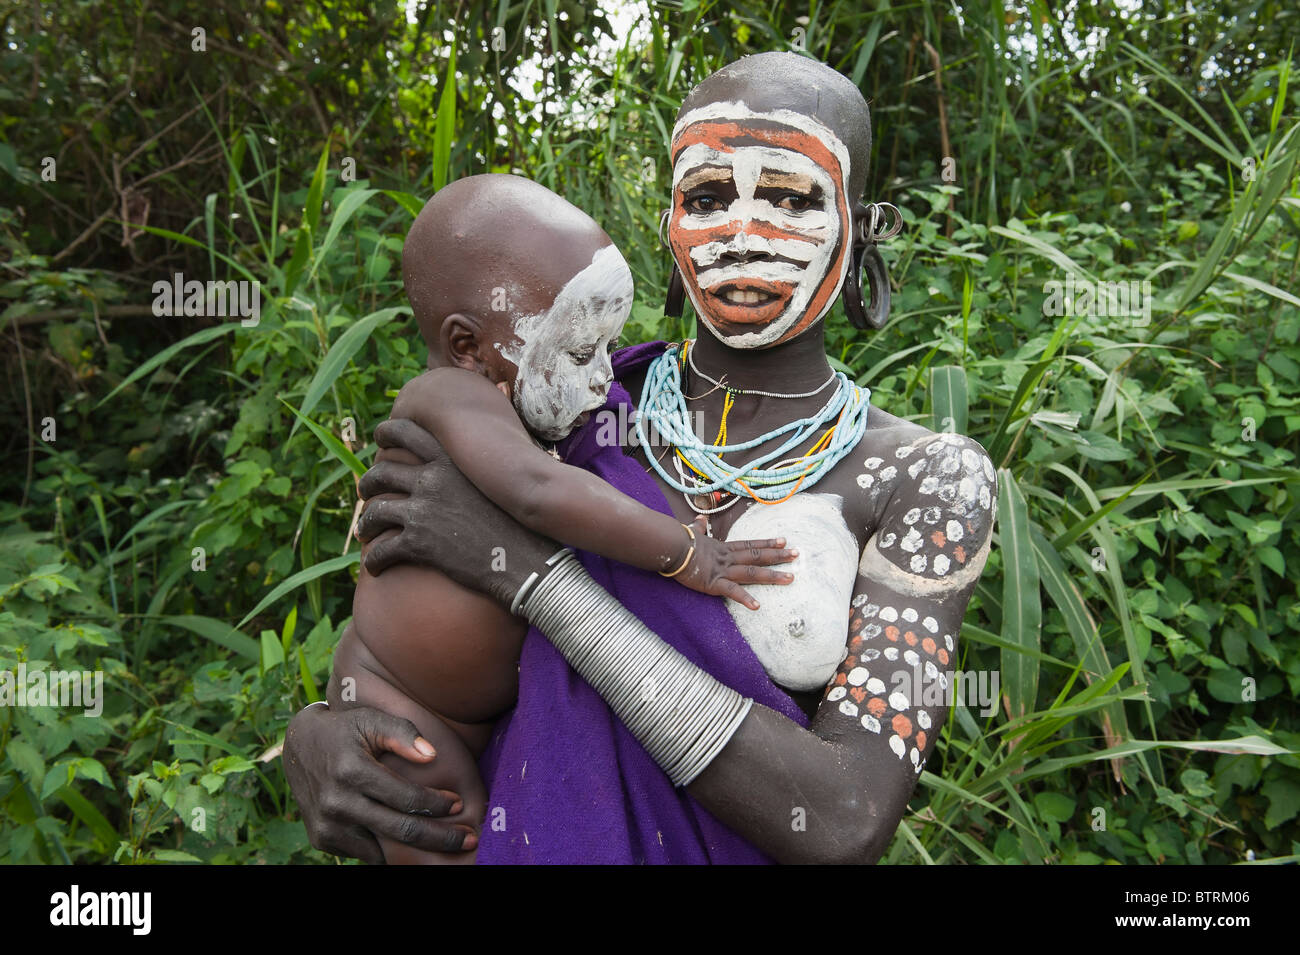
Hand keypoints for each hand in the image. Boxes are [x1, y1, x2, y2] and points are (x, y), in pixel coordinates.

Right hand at [283, 702, 473, 862]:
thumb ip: (403, 733)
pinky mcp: (322, 838)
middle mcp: (337, 802)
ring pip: (383, 849)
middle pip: (400, 831)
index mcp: (351, 770)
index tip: (458, 804)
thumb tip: (432, 756)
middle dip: (440, 838)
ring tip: (443, 843)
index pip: (406, 798)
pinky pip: (364, 852)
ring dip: (416, 850)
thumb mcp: (372, 720)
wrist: (298, 747)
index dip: (437, 805)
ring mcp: (327, 825)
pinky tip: (408, 840)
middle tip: (469, 838)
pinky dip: (387, 848)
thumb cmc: (345, 729)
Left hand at [356, 418, 555, 605]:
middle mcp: (431, 480)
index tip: (379, 439)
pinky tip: (376, 568)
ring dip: (365, 524)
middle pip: (381, 473)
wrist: (526, 560)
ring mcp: (422, 511)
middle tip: (367, 492)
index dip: (386, 433)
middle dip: (368, 484)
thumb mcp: (499, 482)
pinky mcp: (418, 544)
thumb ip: (480, 467)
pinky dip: (374, 560)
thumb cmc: (521, 523)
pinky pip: (381, 550)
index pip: (406, 433)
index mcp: (450, 460)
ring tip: (365, 533)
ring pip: (375, 512)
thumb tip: (478, 462)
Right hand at [672, 516, 796, 610]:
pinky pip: (732, 591)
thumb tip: (700, 518)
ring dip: (772, 575)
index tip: (784, 541)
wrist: (670, 547)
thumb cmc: (679, 540)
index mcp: (723, 548)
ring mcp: (722, 570)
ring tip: (790, 578)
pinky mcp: (713, 583)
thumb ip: (699, 527)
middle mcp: (727, 558)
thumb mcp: (693, 533)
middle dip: (778, 556)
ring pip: (752, 572)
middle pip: (757, 556)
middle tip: (797, 555)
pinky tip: (757, 606)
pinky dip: (745, 598)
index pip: (749, 544)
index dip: (767, 543)